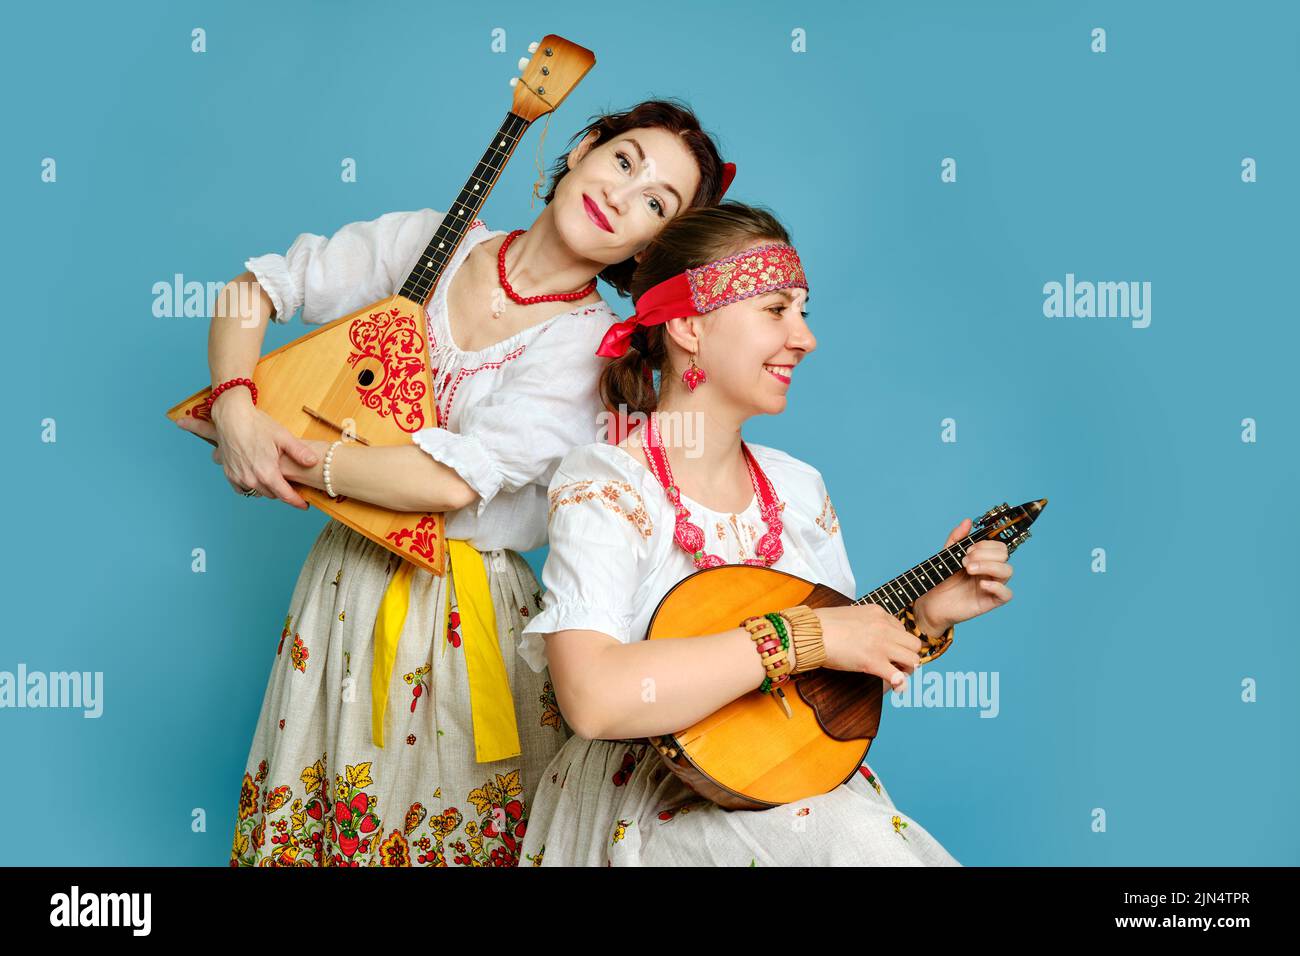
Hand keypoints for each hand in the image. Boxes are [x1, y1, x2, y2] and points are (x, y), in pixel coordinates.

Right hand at [176, 405, 318, 508]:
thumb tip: (314, 462)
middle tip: (290, 484)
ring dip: (267, 489)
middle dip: (282, 492)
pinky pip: (242, 489)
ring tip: (274, 479)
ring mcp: (238, 478)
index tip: (304, 505)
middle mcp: (251, 479)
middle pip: (273, 495)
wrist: (231, 417)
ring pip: (258, 492)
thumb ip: (299, 452)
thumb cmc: (257, 425)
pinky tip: (256, 477)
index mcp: (267, 473)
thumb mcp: (283, 436)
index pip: (285, 496)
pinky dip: (251, 486)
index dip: (296, 502)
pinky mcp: (229, 474)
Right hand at [815, 604, 922, 692]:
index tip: (890, 651)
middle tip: (899, 665)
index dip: (897, 642)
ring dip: (908, 669)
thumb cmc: (821, 624)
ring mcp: (880, 645)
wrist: (810, 633)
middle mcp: (884, 627)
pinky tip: (896, 687)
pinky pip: (898, 677)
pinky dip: (899, 684)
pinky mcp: (873, 662)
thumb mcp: (849, 614)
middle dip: (909, 656)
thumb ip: (863, 622)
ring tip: (898, 675)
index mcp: (878, 613)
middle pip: (914, 644)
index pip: (901, 629)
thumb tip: (863, 634)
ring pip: (913, 660)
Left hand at [913, 518, 1013, 631]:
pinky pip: (1007, 594)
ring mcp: (992, 586)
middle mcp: (990, 572)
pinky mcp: (990, 602)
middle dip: (985, 554)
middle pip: (1005, 555)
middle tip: (965, 561)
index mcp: (984, 559)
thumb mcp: (947, 555)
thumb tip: (967, 521)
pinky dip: (997, 587)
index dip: (985, 544)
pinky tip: (981, 584)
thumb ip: (956, 538)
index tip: (967, 549)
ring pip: (1007, 571)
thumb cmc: (941, 579)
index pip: (998, 546)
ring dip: (988, 566)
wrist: (931, 602)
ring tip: (969, 569)